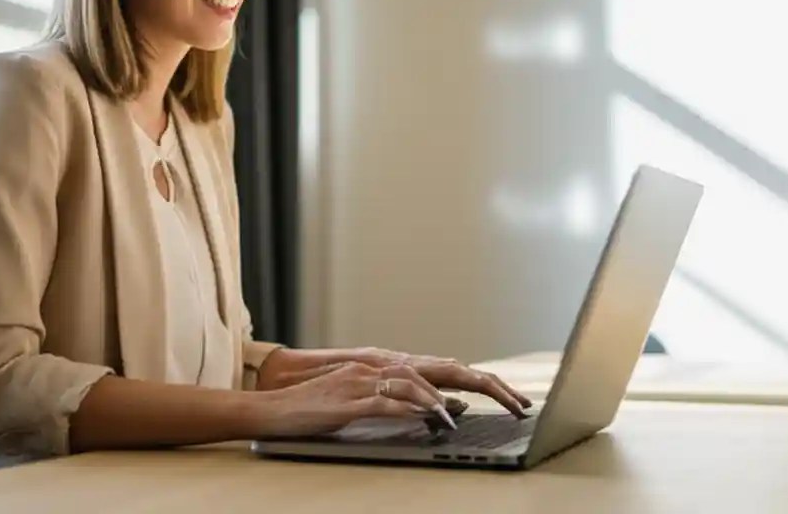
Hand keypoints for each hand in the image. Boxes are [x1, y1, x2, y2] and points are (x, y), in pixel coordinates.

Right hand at [257, 347, 531, 417]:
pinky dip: (413, 410)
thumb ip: (398, 403)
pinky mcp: (348, 400)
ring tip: (470, 415)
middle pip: (441, 370)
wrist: (272, 407)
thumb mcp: (362, 403)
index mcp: (385, 367)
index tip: (508, 397)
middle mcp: (378, 367)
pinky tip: (431, 420)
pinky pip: (388, 402)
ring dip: (443, 400)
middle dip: (482, 385)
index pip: (441, 369)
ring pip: (415, 383)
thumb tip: (436, 413)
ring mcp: (363, 381)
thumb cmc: (314, 410)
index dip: (477, 380)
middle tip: (515, 403)